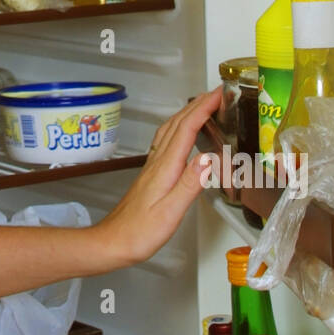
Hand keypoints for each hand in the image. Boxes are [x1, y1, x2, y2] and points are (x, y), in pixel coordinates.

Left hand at [93, 86, 222, 270]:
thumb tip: (208, 159)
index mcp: (165, 167)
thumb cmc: (139, 232)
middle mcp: (157, 161)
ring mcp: (153, 166)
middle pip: (178, 123)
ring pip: (171, 129)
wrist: (113, 241)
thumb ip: (189, 184)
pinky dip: (179, 128)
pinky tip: (182, 133)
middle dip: (199, 104)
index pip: (187, 129)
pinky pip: (166, 140)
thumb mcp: (170, 212)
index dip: (204, 108)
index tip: (221, 94)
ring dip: (188, 113)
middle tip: (218, 93)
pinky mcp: (151, 173)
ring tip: (204, 105)